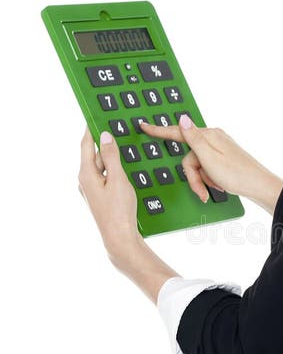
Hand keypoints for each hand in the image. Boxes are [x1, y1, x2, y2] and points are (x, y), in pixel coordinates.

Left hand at [78, 125, 142, 263]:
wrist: (120, 238)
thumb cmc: (119, 210)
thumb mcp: (118, 179)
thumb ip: (112, 157)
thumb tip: (105, 137)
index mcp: (86, 174)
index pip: (86, 144)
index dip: (91, 129)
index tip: (94, 115)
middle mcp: (85, 181)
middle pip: (96, 155)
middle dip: (107, 144)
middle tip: (118, 130)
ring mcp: (92, 190)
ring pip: (102, 167)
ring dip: (113, 159)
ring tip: (126, 151)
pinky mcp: (100, 198)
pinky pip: (107, 178)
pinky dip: (115, 171)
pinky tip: (127, 172)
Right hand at [138, 115, 273, 204]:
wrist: (259, 187)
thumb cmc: (238, 174)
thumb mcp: (209, 159)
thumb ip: (193, 140)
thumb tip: (182, 119)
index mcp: (208, 136)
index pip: (179, 131)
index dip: (159, 131)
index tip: (144, 126)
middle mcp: (213, 139)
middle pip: (188, 157)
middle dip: (193, 176)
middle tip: (202, 189)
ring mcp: (218, 149)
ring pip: (197, 165)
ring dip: (202, 180)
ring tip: (214, 188)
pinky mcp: (223, 159)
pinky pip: (206, 169)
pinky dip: (209, 179)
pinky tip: (218, 185)